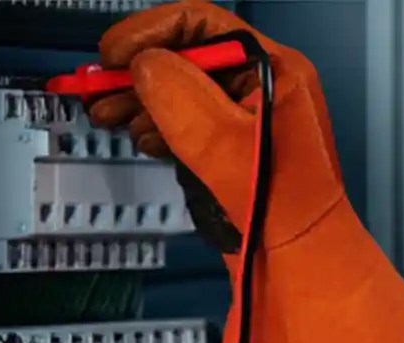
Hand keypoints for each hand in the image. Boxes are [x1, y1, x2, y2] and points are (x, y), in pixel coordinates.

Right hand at [88, 0, 343, 252]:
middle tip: (97, 90)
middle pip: (189, 58)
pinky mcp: (239, 148)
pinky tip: (146, 140)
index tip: (112, 54)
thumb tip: (145, 64)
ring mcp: (251, 118)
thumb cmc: (280, 203)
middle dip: (138, 72)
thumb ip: (178, 92)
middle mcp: (264, 85)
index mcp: (274, 68)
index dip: (150, 32)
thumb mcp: (222, 140)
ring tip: (108, 115)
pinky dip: (163, 127)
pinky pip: (192, 123)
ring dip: (143, 101)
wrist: (305, 259)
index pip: (202, 23)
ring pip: (185, 92)